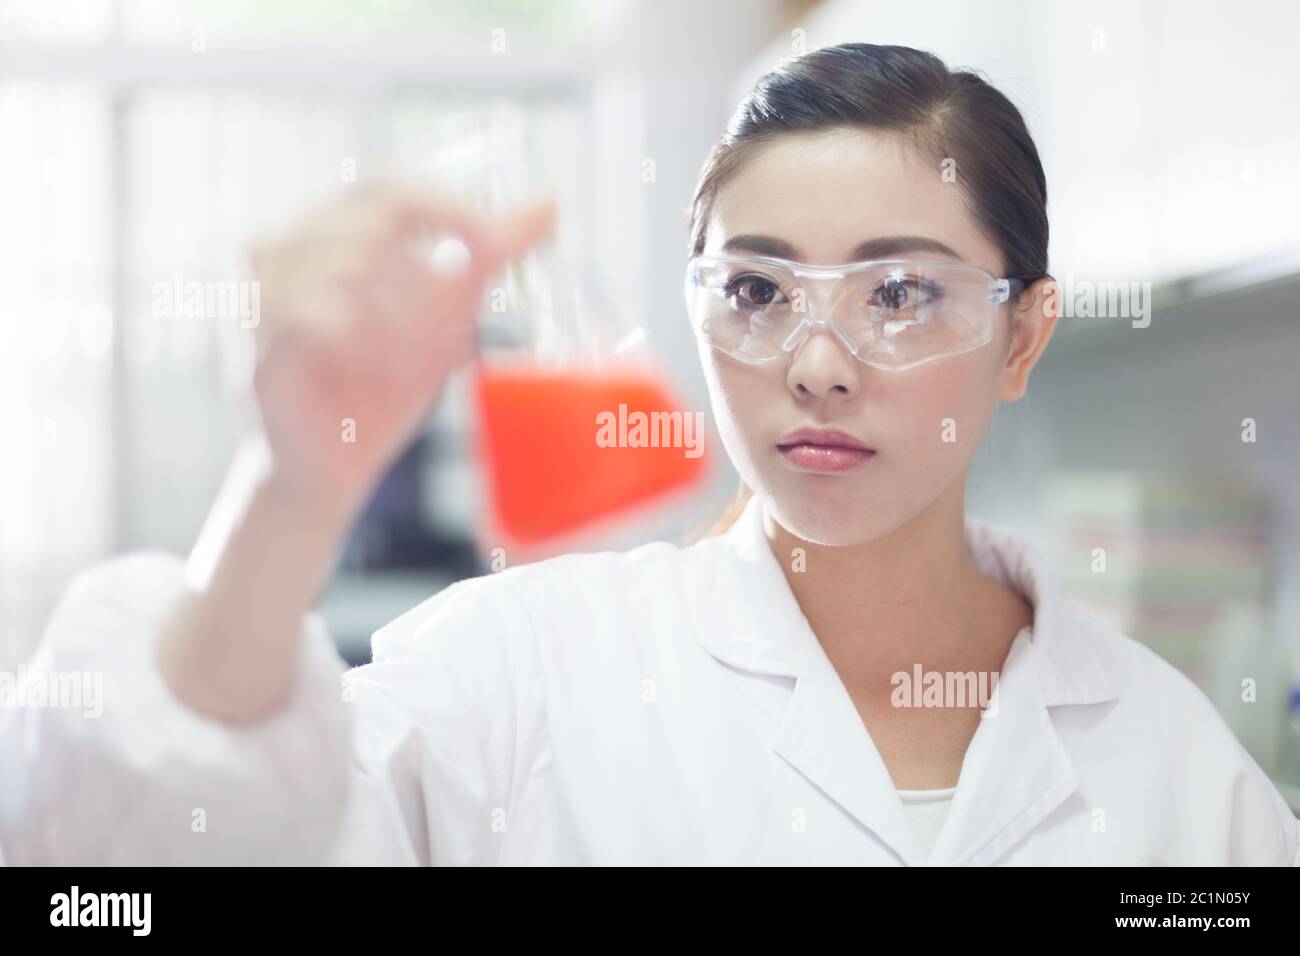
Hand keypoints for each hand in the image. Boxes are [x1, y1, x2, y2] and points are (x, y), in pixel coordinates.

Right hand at [247, 181, 554, 516]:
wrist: (337, 468)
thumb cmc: (383, 385)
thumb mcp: (449, 312)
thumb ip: (490, 255)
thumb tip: (552, 201)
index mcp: (327, 233)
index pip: (387, 187)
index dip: (447, 207)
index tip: (497, 244)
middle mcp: (283, 252)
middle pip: (373, 225)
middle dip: (427, 283)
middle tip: (445, 336)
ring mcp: (262, 299)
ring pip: (350, 267)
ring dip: (403, 320)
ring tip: (408, 365)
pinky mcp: (260, 350)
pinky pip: (318, 318)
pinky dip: (366, 344)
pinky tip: (378, 373)